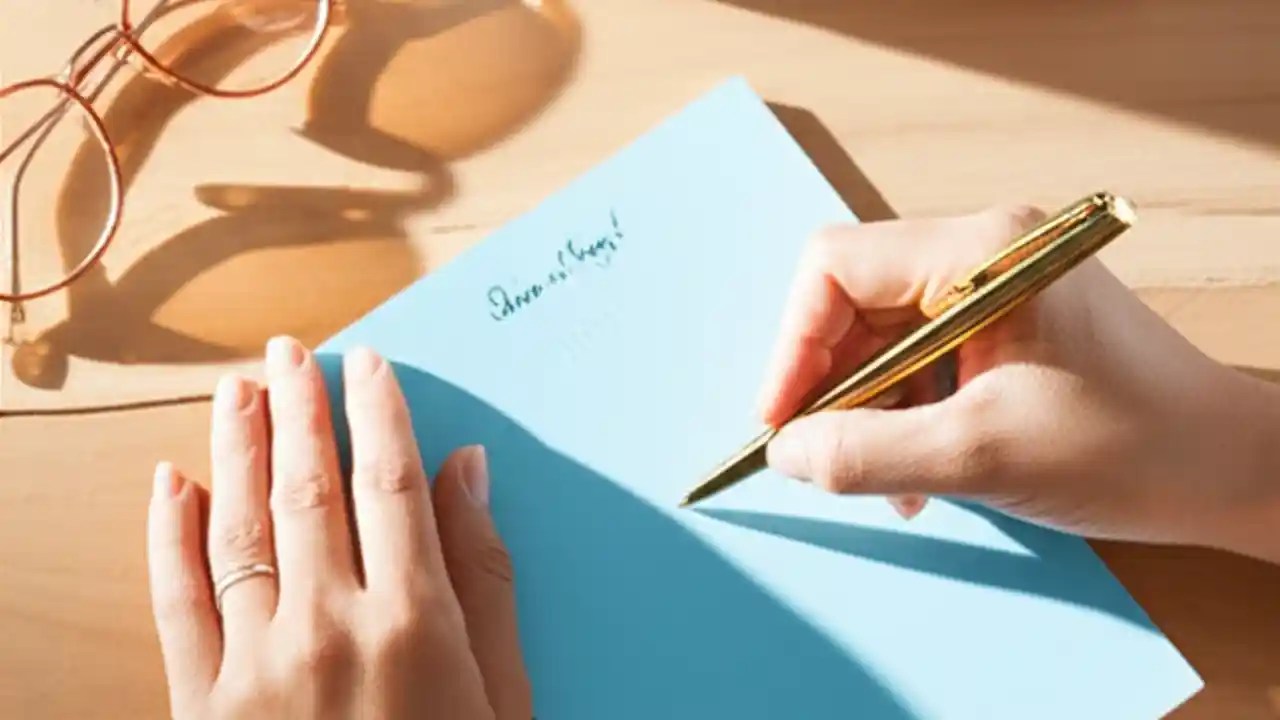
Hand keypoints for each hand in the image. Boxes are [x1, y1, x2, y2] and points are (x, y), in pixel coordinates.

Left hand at [146, 338, 529, 718]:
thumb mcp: (502, 694)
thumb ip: (486, 581)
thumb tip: (469, 473)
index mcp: (412, 622)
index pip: (388, 484)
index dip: (378, 414)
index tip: (368, 366)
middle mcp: (329, 630)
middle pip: (310, 490)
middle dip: (299, 411)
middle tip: (288, 355)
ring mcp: (258, 667)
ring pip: (240, 530)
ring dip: (237, 450)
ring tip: (238, 392)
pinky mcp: (204, 706)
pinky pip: (179, 603)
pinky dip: (170, 537)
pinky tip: (173, 483)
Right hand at [757, 205, 1279, 561]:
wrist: (1231, 471)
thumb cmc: (1131, 450)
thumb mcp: (981, 457)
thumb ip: (867, 453)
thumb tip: (785, 452)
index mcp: (981, 251)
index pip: (836, 267)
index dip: (793, 346)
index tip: (781, 422)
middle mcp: (985, 249)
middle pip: (855, 301)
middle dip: (831, 385)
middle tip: (820, 456)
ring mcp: (998, 282)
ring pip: (885, 334)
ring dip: (869, 408)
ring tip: (884, 479)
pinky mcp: (1009, 320)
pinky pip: (924, 354)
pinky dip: (906, 411)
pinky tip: (918, 470)